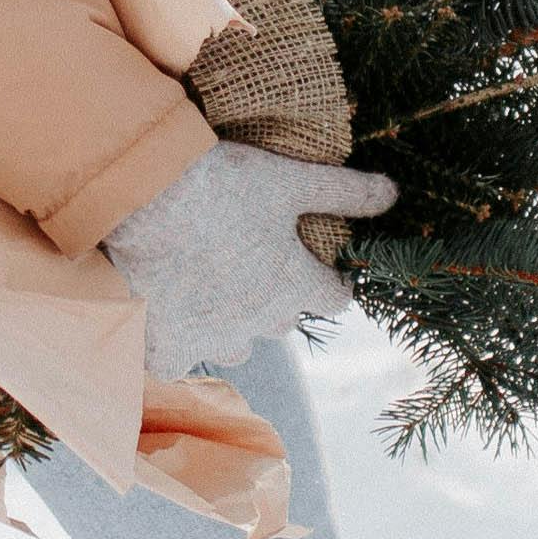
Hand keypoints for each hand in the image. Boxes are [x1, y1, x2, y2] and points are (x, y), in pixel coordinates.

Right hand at [102, 142, 401, 374]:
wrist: (142, 198)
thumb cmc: (222, 185)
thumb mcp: (290, 180)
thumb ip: (344, 192)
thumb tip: (395, 194)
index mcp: (295, 285)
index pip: (334, 298)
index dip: (331, 283)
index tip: (321, 271)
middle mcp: (261, 323)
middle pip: (282, 321)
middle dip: (274, 298)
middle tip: (250, 261)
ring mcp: (213, 340)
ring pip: (236, 345)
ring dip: (231, 323)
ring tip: (208, 288)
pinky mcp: (169, 350)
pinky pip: (182, 358)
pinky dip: (178, 340)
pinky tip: (165, 312)